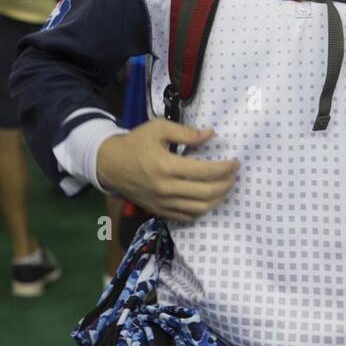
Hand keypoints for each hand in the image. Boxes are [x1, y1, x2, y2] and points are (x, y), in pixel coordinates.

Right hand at [95, 120, 237, 223]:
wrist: (110, 164)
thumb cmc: (135, 143)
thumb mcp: (158, 128)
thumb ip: (186, 132)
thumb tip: (210, 135)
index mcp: (166, 166)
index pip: (204, 171)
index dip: (224, 168)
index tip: (235, 162)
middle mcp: (166, 188)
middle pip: (206, 193)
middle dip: (226, 184)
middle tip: (234, 175)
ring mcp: (162, 203)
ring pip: (199, 208)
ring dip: (218, 199)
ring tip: (225, 187)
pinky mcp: (159, 210)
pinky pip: (186, 217)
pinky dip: (201, 210)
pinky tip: (208, 199)